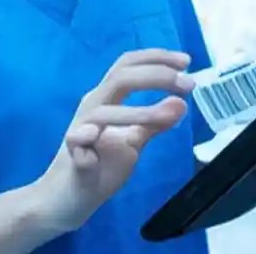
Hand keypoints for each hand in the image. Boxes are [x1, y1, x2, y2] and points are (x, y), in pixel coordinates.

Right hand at [31, 49, 195, 233]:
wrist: (67, 197)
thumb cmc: (100, 165)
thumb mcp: (135, 140)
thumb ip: (155, 123)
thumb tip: (181, 102)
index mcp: (106, 99)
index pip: (128, 66)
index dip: (156, 58)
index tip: (185, 61)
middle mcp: (92, 107)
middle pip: (120, 77)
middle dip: (156, 76)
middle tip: (188, 84)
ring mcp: (79, 130)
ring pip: (103, 111)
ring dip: (138, 111)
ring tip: (166, 115)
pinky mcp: (72, 155)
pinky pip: (76, 141)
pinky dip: (85, 138)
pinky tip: (97, 139)